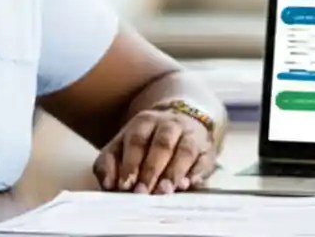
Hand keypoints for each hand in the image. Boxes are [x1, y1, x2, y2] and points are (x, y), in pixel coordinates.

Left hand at [92, 108, 216, 194]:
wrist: (178, 123)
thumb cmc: (144, 144)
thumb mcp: (121, 147)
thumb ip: (109, 164)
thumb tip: (108, 184)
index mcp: (145, 121)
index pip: (137, 140)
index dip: (131, 162)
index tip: (125, 185)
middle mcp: (169, 124)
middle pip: (162, 144)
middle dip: (151, 170)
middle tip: (143, 192)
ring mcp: (190, 135)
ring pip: (184, 150)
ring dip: (174, 172)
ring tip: (165, 191)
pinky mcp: (206, 150)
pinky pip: (204, 160)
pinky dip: (196, 173)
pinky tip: (188, 185)